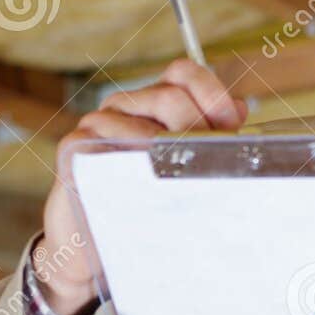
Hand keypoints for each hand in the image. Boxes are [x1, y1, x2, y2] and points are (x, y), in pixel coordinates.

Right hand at [39, 58, 247, 314]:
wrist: (94, 241)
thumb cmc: (145, 201)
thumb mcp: (184, 166)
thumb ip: (210, 135)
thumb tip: (238, 109)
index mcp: (153, 100)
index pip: (184, 73)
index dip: (212, 96)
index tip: (230, 128)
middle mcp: (124, 105)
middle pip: (171, 98)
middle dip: (199, 134)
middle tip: (210, 167)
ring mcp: (97, 123)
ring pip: (144, 128)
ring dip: (171, 159)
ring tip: (185, 185)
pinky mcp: (75, 148)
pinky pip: (110, 147)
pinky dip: (136, 168)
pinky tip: (149, 188)